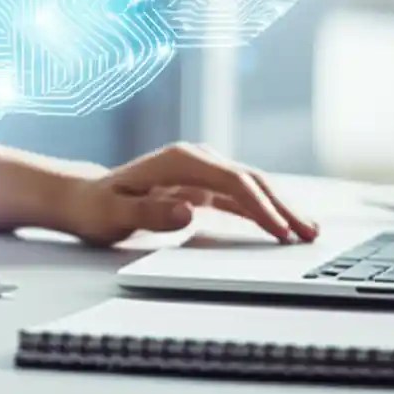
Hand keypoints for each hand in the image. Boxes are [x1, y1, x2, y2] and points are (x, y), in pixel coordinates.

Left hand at [60, 142, 318, 246]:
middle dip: (282, 205)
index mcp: (179, 160)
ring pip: (251, 187)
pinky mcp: (203, 187)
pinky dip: (263, 211)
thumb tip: (188, 211)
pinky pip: (241, 198)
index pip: (231, 180)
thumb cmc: (97, 207)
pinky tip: (282, 226)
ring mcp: (201, 172)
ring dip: (280, 207)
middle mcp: (195, 159)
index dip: (259, 205)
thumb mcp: (114, 213)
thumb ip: (149, 211)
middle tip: (309, 233)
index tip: (279, 230)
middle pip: (249, 179)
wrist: (85, 198)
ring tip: (308, 231)